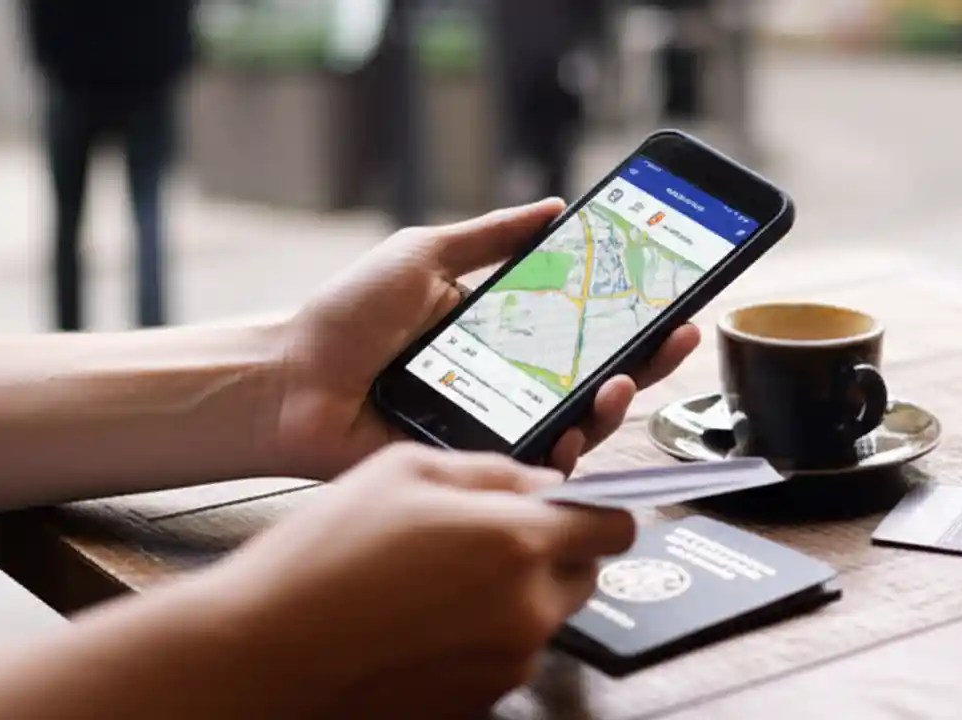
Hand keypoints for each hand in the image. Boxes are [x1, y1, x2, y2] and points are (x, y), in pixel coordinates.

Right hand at [205, 444, 635, 717]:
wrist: (262, 654)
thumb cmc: (323, 555)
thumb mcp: (403, 470)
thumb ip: (493, 470)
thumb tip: (542, 482)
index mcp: (518, 543)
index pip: (614, 527)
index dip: (596, 510)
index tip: (570, 506)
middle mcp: (527, 611)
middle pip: (585, 573)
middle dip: (552, 550)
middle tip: (487, 537)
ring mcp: (506, 665)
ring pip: (544, 616)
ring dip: (515, 594)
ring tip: (436, 581)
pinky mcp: (479, 702)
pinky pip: (506, 655)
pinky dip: (483, 635)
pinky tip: (422, 620)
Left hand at [273, 200, 700, 478]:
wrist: (288, 381)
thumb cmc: (346, 318)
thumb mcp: (423, 256)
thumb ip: (490, 236)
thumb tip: (555, 207)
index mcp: (505, 333)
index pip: (584, 325)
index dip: (631, 315)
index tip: (669, 296)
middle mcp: (511, 382)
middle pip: (596, 377)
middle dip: (644, 361)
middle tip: (673, 339)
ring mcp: (496, 428)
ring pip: (576, 427)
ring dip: (610, 406)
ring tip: (617, 385)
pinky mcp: (475, 469)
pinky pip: (532, 470)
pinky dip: (562, 456)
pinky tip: (572, 434)